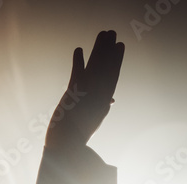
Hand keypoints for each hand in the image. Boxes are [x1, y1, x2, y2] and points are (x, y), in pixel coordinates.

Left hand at [45, 30, 124, 147]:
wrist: (66, 146)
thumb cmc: (78, 136)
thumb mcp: (94, 120)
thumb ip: (103, 107)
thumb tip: (111, 99)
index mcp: (103, 102)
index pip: (113, 76)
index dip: (117, 60)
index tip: (120, 47)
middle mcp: (99, 95)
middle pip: (107, 66)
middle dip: (109, 48)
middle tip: (112, 33)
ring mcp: (87, 93)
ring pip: (96, 66)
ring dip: (99, 48)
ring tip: (103, 33)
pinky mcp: (74, 93)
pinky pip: (77, 72)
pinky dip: (79, 60)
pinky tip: (78, 49)